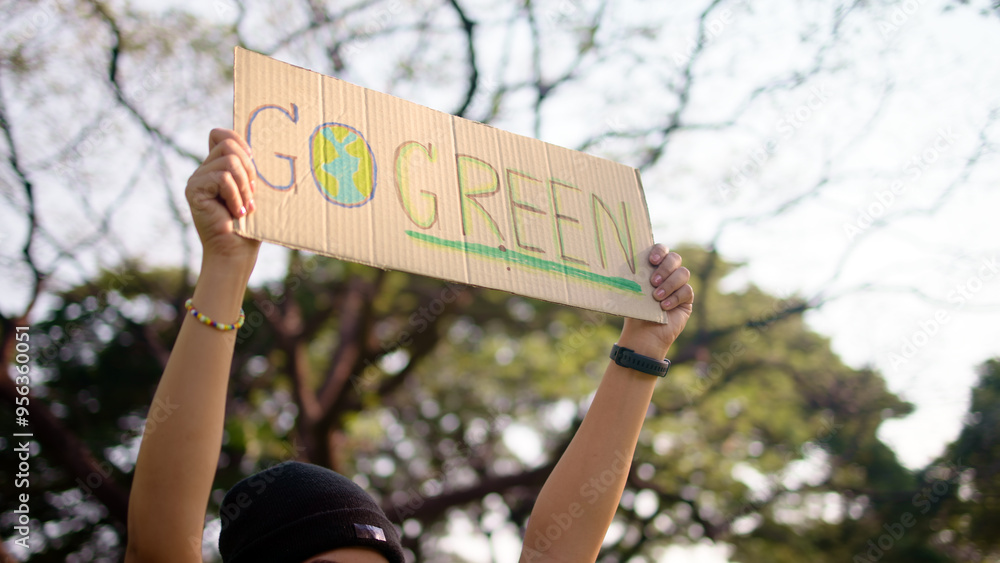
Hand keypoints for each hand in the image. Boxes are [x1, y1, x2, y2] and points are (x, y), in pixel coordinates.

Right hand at [185, 129, 259, 271]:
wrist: (235, 252)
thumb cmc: (249, 224)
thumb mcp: (254, 191)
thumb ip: (250, 169)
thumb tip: (256, 148)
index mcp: (217, 167)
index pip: (220, 135)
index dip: (238, 140)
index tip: (253, 159)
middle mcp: (203, 170)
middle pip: (228, 145)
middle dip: (248, 168)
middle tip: (251, 194)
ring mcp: (196, 179)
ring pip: (229, 161)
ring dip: (244, 186)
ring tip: (245, 207)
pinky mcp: (193, 190)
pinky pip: (222, 178)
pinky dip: (236, 195)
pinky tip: (237, 212)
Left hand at [619, 244, 693, 358]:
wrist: (643, 335)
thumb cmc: (635, 312)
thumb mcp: (631, 292)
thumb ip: (633, 277)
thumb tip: (624, 263)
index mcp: (654, 267)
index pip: (662, 250)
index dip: (660, 251)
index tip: (651, 260)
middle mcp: (668, 273)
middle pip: (675, 258)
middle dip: (665, 268)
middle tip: (653, 281)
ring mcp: (679, 285)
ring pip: (683, 273)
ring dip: (669, 284)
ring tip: (656, 297)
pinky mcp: (687, 299)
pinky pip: (687, 291)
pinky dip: (674, 298)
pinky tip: (663, 307)